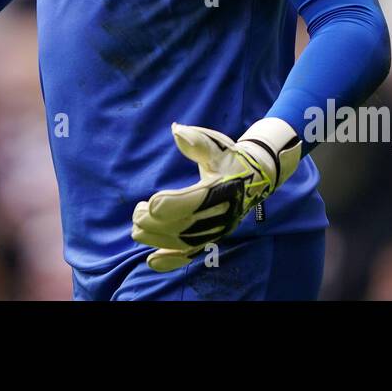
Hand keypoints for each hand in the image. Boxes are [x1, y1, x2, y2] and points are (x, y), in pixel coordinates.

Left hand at [131, 119, 301, 271]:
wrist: (255, 177)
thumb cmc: (230, 157)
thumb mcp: (217, 145)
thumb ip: (197, 140)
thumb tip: (176, 130)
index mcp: (224, 188)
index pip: (197, 201)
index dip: (172, 205)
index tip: (150, 203)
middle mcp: (224, 213)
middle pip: (188, 225)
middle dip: (158, 223)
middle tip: (136, 214)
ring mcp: (218, 228)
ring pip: (187, 242)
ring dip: (158, 239)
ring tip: (136, 230)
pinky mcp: (213, 237)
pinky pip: (192, 253)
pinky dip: (172, 260)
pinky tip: (152, 260)